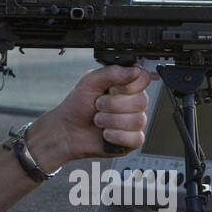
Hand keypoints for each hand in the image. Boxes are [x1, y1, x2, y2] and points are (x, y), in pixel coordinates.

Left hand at [33, 65, 151, 163]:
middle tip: (98, 105)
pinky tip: (105, 133)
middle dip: (112, 104)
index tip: (112, 89)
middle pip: (141, 101)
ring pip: (137, 120)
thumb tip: (134, 70)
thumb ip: (112, 73)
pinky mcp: (132, 140)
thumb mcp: (89, 81)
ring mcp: (134, 122)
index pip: (144, 79)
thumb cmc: (77, 105)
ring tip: (98, 120)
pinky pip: (135, 138)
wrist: (68, 130)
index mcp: (126, 86)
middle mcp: (133, 103)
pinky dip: (115, 136)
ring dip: (110, 121)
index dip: (128, 86)